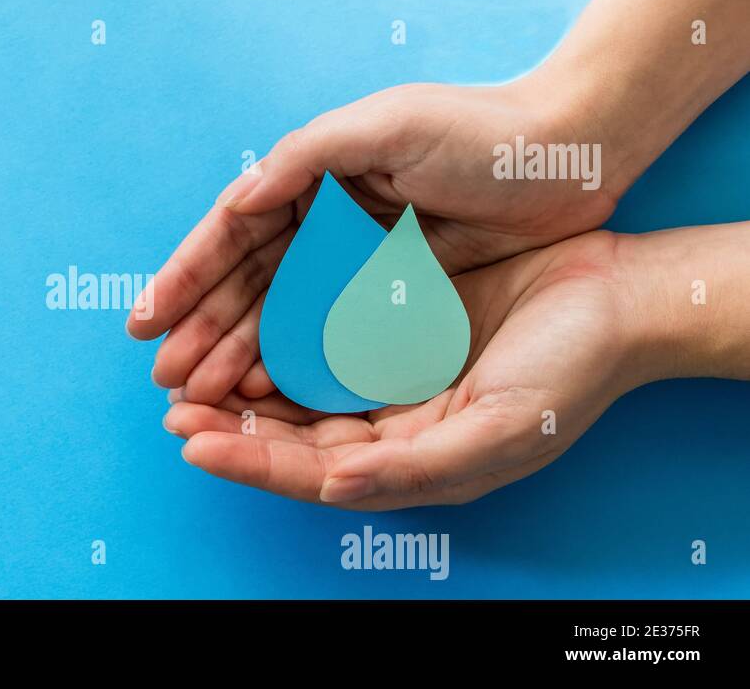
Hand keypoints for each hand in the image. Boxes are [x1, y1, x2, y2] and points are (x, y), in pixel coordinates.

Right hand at [128, 79, 618, 403]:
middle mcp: (324, 218)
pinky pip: (326, 333)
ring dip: (235, 354)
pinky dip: (290, 362)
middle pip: (246, 284)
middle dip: (200, 332)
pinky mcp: (391, 292)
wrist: (570, 155)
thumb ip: (304, 158)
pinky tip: (261, 392)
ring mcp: (355, 259)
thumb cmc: (478, 130)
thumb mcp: (386, 124)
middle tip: (165, 381)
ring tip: (198, 397)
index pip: (232, 234)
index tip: (144, 324)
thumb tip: (234, 201)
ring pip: (279, 316)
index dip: (184, 278)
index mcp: (312, 175)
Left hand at [160, 230, 644, 508]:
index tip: (189, 440)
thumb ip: (409, 470)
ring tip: (189, 371)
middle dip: (227, 423)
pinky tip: (246, 323)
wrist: (619, 300)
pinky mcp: (394, 326)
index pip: (308, 470)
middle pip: (290, 433)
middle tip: (169, 404)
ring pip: (299, 387)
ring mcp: (390, 375)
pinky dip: (282, 335)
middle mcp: (390, 424)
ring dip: (243, 382)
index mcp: (409, 461)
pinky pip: (324, 336)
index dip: (248, 459)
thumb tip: (332, 488)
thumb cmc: (568, 374)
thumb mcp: (494, 434)